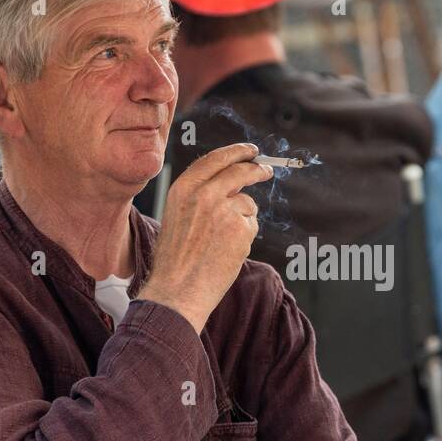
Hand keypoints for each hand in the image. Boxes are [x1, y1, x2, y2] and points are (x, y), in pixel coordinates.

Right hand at [139, 142, 273, 333]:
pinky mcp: (241, 228)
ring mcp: (224, 209)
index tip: (250, 151)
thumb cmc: (175, 260)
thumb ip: (199, 196)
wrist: (177, 290)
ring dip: (242, 219)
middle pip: (240, 171)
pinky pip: (251, 226)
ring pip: (247, 204)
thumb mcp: (177, 216)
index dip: (236, 152)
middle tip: (266, 170)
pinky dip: (244, 238)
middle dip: (257, 169)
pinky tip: (226, 252)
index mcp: (184, 187)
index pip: (215, 159)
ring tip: (220, 243)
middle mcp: (204, 193)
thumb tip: (230, 184)